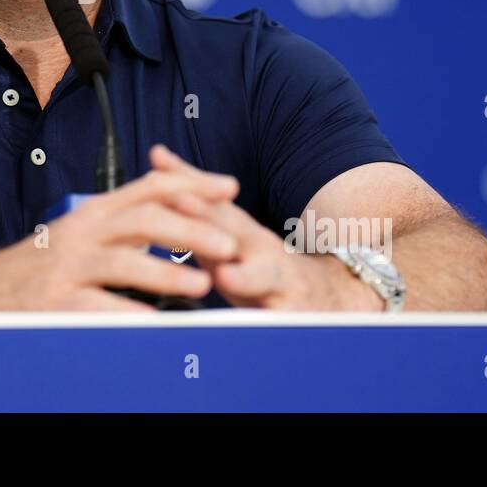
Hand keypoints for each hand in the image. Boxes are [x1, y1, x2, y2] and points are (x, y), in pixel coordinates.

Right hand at [0, 152, 241, 310]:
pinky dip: (127, 312)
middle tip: (228, 245)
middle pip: (143, 219)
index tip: (229, 187)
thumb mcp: (85, 228)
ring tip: (201, 285)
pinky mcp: (56, 300)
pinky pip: (96, 305)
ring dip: (167, 273)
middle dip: (190, 230)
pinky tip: (153, 320)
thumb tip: (182, 199)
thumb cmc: (46, 261)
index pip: (149, 187)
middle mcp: (84, 231)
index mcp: (96, 212)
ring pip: (124, 261)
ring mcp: (69, 265)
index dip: (191, 183)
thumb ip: (128, 215)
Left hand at [148, 146, 381, 310]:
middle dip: (207, 216)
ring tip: (225, 276)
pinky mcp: (295, 314)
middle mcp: (259, 248)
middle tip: (182, 204)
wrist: (330, 294)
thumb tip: (157, 154)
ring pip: (264, 277)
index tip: (157, 171)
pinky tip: (255, 332)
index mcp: (238, 229)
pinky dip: (269, 325)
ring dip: (245, 277)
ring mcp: (279, 280)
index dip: (184, 185)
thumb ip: (194, 201)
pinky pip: (281, 321)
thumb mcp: (228, 230)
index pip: (207, 200)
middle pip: (234, 228)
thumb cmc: (261, 262)